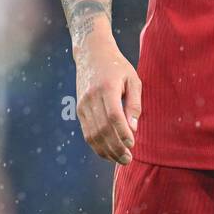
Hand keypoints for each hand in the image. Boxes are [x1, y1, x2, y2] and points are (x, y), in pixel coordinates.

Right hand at [74, 26, 141, 164]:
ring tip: (120, 160)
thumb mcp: (132, 79)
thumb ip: (134, 103)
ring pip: (92, 134)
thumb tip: (133, 129)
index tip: (132, 145)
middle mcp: (91, 97)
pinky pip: (87, 132)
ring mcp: (83, 104)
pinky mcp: (79, 109)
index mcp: (106, 87)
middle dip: (115, 148)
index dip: (122, 133)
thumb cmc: (117, 66)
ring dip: (106, 151)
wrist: (91, 53)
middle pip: (102, 129)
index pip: (113, 116)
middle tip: (128, 159)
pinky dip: (97, 146)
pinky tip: (108, 153)